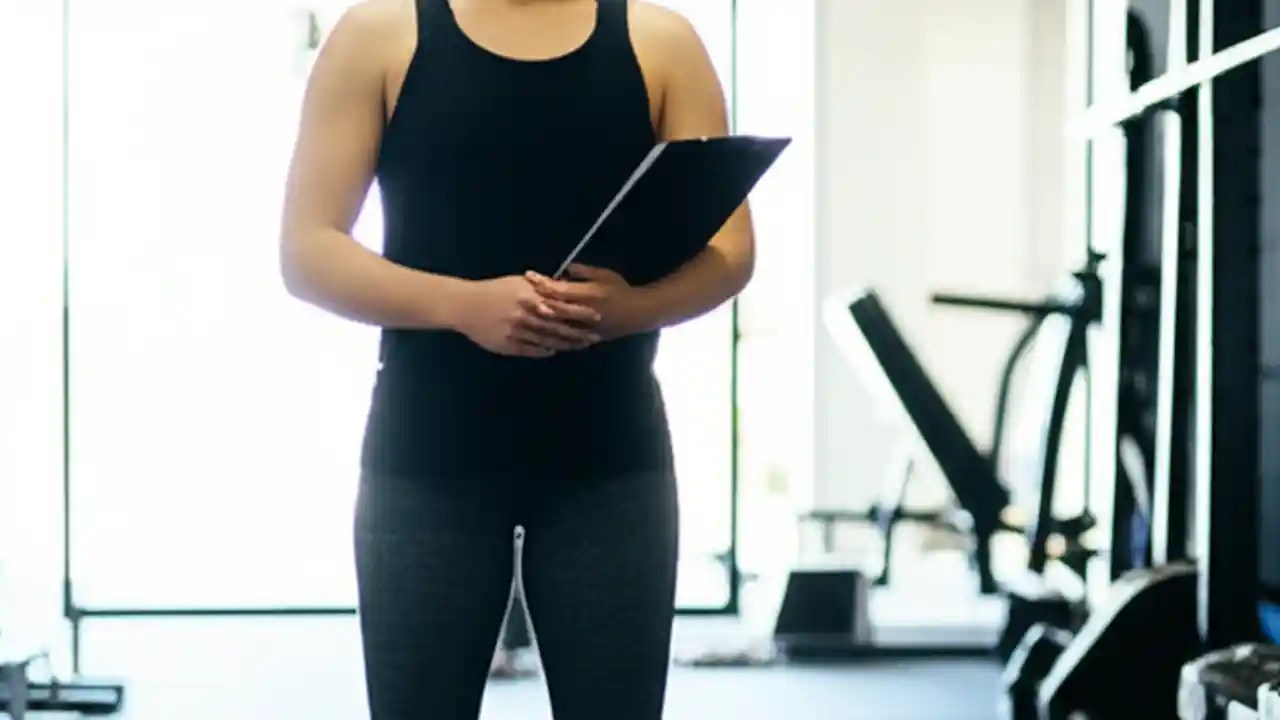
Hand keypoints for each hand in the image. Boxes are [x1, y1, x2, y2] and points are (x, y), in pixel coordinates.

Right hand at [454, 275, 601, 357]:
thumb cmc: (492, 290)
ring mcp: (517, 332)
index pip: (562, 306)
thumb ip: (540, 287)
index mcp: (529, 297)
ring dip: (566, 344)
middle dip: (579, 333)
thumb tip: (561, 287)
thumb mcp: (517, 283)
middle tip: (595, 337)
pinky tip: (554, 350)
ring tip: (580, 346)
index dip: (581, 313)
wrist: (464, 305)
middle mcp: (525, 315)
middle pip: (558, 327)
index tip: (597, 316)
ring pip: (547, 340)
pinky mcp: (508, 345)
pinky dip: (544, 351)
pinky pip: (531, 350)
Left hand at [525, 264, 648, 340]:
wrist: (638, 313)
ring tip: (525, 314)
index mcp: (590, 293)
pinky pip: (566, 339)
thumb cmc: (620, 289)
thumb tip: (564, 269)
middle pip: (555, 307)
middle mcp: (586, 311)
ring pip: (558, 325)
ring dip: (540, 320)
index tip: (529, 275)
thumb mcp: (604, 274)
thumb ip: (584, 271)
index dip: (543, 282)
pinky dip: (553, 336)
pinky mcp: (587, 338)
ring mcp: (586, 327)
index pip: (561, 288)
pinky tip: (540, 333)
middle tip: (518, 295)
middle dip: (535, 301)